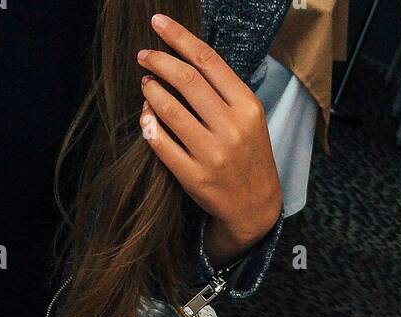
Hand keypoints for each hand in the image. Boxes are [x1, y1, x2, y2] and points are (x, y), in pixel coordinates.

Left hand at [138, 13, 281, 267]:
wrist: (256, 208)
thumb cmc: (248, 156)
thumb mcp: (249, 119)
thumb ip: (223, 90)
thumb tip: (184, 58)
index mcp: (247, 108)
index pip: (207, 60)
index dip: (178, 36)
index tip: (158, 23)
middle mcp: (232, 129)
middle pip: (185, 79)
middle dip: (158, 60)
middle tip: (144, 56)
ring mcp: (213, 155)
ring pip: (168, 108)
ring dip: (151, 90)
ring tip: (146, 83)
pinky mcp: (195, 177)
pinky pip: (160, 142)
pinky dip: (148, 123)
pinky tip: (147, 115)